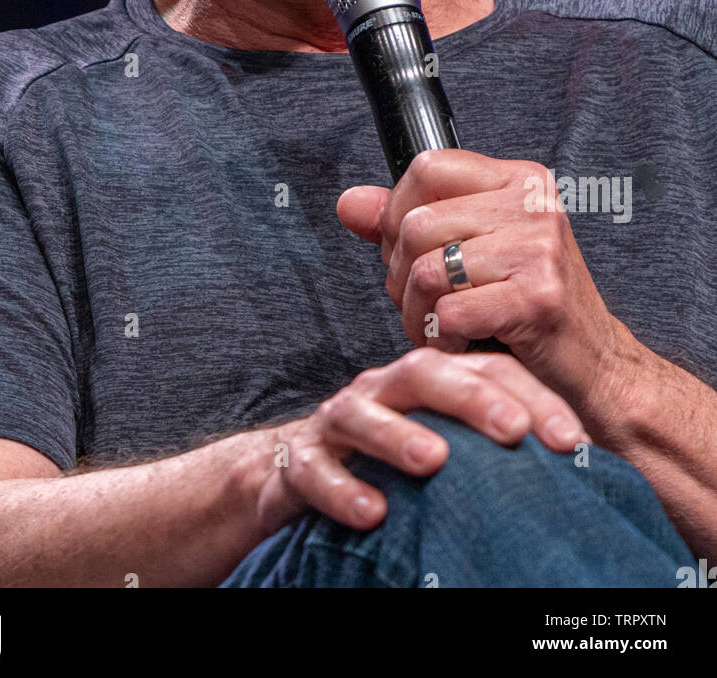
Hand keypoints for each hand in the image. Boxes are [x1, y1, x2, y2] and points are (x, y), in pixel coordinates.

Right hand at [255, 347, 590, 535]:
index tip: (572, 438)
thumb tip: (585, 465)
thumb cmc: (390, 455)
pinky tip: (373, 512)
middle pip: (425, 374)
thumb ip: (497, 442)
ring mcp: (339, 422)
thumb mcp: (448, 439)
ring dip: (399, 435)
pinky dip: (343, 489)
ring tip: (435, 460)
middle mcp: (383, 390)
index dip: (529, 397)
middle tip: (515, 431)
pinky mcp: (300, 460)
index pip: (484, 370)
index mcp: (428, 381)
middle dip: (471, 398)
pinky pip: (315, 471)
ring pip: (363, 415)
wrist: (296, 467)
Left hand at [336, 149, 630, 413]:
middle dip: (399, 275)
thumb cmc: (525, 306)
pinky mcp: (538, 298)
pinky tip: (462, 345)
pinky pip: (450, 313)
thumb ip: (406, 224)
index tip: (404, 250)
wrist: (594, 367)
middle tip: (419, 304)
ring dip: (416, 313)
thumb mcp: (469, 251)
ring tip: (437, 328)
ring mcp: (539, 249)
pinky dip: (443, 340)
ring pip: (427, 270)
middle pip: (416, 224)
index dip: (396, 212)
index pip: (426, 166)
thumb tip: (349, 203)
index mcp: (517, 180)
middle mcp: (532, 205)